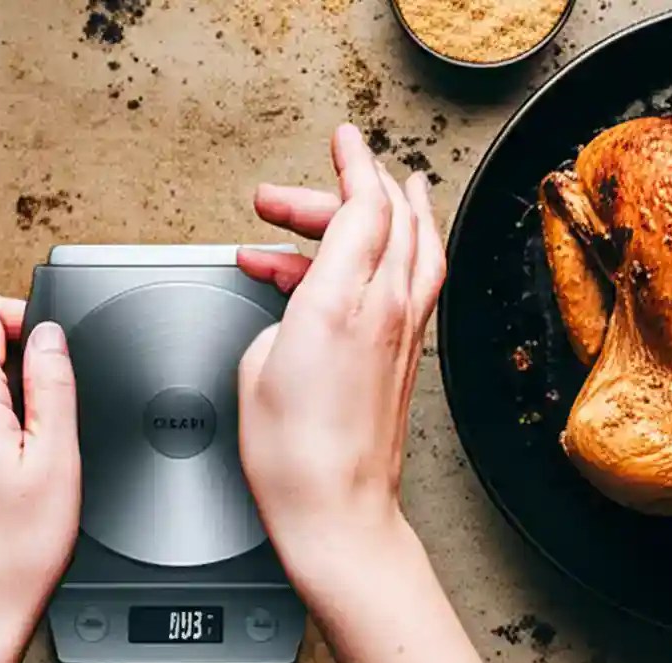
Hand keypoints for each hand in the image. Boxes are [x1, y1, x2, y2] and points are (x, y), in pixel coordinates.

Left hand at [0, 295, 79, 662]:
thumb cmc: (17, 551)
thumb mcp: (57, 458)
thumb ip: (53, 385)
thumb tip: (50, 336)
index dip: (22, 318)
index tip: (51, 352)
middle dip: (16, 350)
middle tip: (51, 400)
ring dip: (5, 384)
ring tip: (36, 437)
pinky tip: (17, 457)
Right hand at [237, 125, 513, 662]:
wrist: (336, 515)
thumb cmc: (292, 457)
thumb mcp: (256, 367)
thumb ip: (282, 316)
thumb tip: (295, 307)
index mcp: (340, 303)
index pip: (364, 206)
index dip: (353, 163)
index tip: (342, 138)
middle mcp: (384, 311)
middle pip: (388, 218)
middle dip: (345, 189)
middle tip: (287, 196)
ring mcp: (402, 334)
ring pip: (415, 246)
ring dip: (391, 212)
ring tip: (366, 194)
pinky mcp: (405, 358)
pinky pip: (412, 283)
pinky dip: (393, 255)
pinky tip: (365, 262)